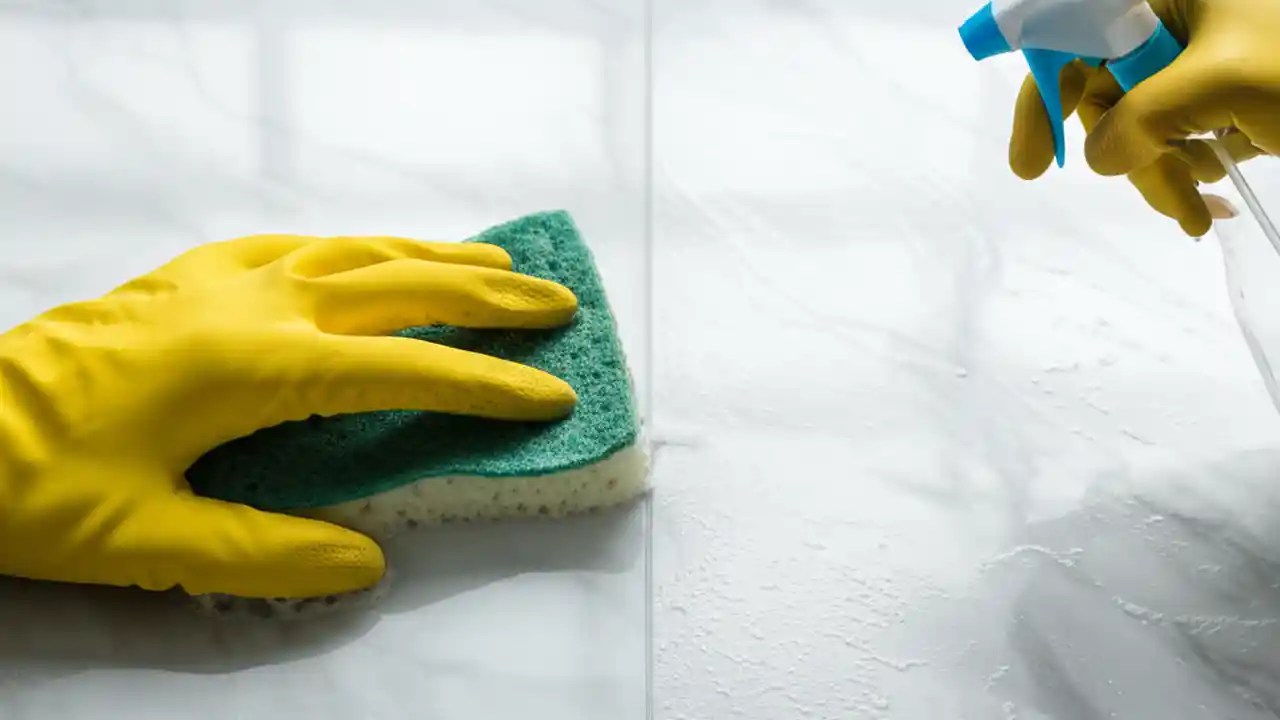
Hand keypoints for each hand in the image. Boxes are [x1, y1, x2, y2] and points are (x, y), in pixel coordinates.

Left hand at [0, 233, 577, 598]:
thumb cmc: (38, 486)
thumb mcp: (150, 544)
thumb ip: (268, 552)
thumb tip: (366, 562)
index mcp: (254, 364)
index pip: (401, 368)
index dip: (486, 383)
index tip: (554, 391)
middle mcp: (251, 302)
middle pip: (398, 285)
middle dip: (487, 298)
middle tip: (558, 304)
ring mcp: (219, 277)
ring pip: (355, 249)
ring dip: (436, 256)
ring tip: (498, 266)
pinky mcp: (190, 274)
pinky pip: (302, 243)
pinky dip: (362, 245)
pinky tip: (375, 255)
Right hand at [1008, 0, 1279, 235]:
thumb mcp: (1220, 85)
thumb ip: (1140, 119)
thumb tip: (1096, 159)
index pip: (1068, 37)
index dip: (1042, 99)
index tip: (1032, 166)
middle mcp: (1168, 15)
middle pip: (1104, 91)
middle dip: (1129, 155)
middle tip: (1173, 206)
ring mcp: (1192, 49)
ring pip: (1138, 119)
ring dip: (1164, 170)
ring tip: (1205, 206)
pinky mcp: (1214, 82)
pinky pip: (1173, 127)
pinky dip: (1187, 165)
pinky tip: (1216, 191)